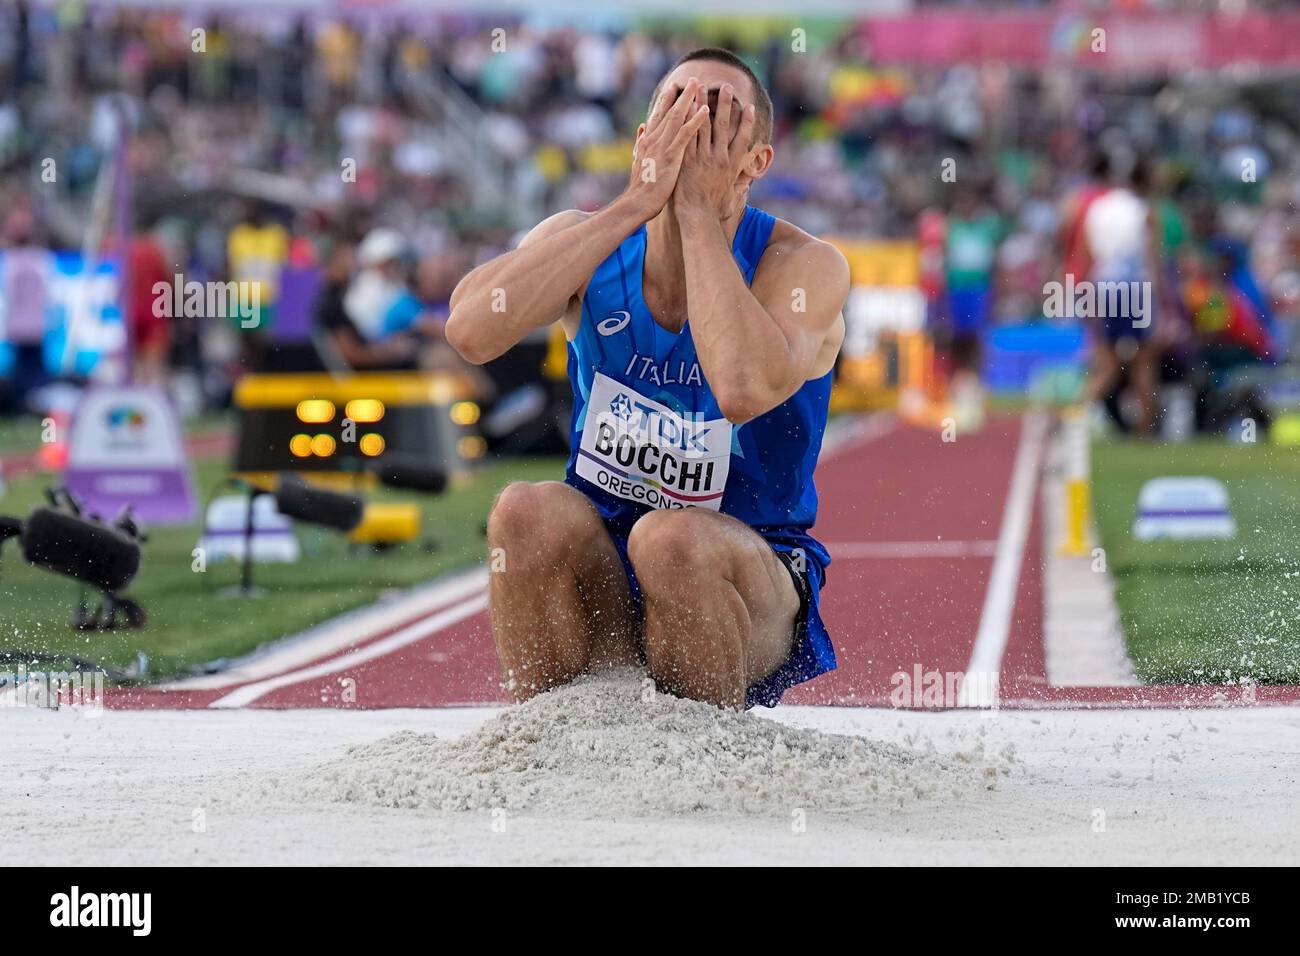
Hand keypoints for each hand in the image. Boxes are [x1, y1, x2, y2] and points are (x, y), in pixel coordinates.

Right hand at [625, 77, 710, 220]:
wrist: (638, 202)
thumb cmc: (641, 186)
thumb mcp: (638, 161)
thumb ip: (640, 143)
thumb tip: (641, 128)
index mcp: (647, 141)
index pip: (658, 115)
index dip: (666, 100)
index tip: (674, 87)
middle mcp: (654, 139)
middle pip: (669, 111)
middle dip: (680, 94)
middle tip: (692, 79)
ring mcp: (663, 146)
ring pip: (677, 117)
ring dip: (689, 100)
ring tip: (699, 86)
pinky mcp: (672, 155)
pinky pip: (686, 134)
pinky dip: (695, 120)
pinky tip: (705, 110)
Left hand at [673, 83, 758, 221]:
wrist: (698, 217)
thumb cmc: (714, 213)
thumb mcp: (730, 199)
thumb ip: (736, 189)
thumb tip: (742, 187)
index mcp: (732, 165)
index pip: (742, 138)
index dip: (747, 121)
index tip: (750, 107)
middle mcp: (719, 157)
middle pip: (724, 125)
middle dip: (726, 104)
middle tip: (726, 86)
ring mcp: (702, 157)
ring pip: (703, 125)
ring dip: (702, 104)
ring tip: (701, 87)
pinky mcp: (686, 159)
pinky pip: (686, 134)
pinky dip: (686, 120)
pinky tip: (684, 106)